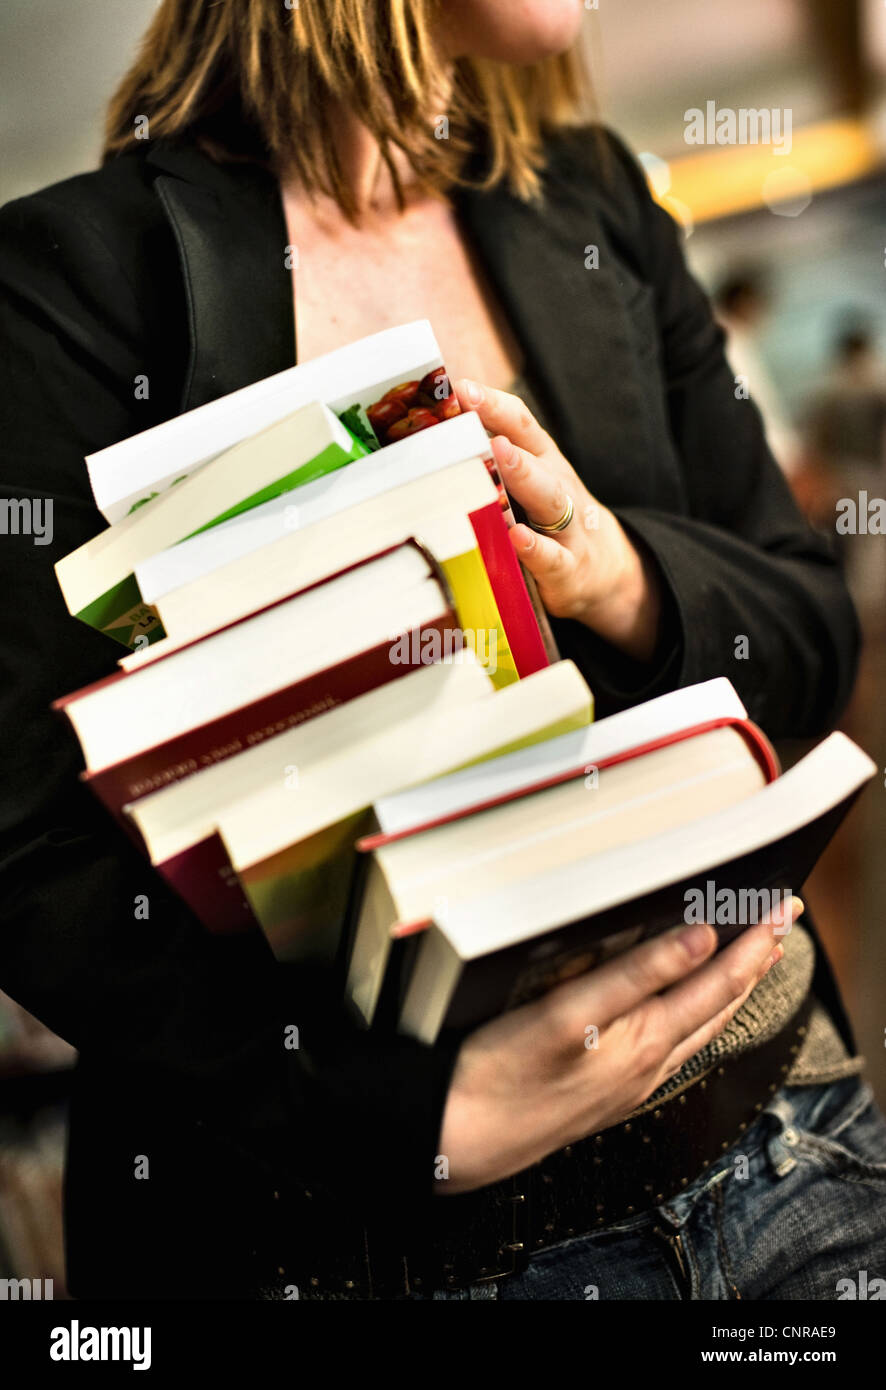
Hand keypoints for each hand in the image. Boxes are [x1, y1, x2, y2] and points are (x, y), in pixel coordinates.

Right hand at [436, 897, 802, 1194]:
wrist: (460, 1138)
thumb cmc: (502, 1073)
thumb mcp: (569, 1012)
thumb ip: (638, 974)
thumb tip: (700, 940)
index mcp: (645, 1040)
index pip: (718, 981)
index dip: (752, 942)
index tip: (779, 909)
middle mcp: (648, 1065)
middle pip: (719, 1005)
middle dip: (754, 962)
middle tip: (782, 923)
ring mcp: (631, 1083)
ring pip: (700, 1031)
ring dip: (731, 991)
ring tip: (753, 963)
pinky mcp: (609, 1095)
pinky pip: (675, 1052)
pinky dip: (699, 1021)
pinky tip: (691, 1019)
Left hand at [455, 379, 662, 661]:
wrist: (606, 570)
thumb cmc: (551, 521)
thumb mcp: (531, 486)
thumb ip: (492, 464)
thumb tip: (430, 439)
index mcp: (544, 462)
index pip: (521, 424)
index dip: (493, 403)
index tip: (460, 387)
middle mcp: (558, 486)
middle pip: (534, 456)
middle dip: (504, 432)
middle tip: (475, 413)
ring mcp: (568, 527)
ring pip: (549, 499)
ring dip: (524, 475)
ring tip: (499, 454)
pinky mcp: (569, 568)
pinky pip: (552, 556)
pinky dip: (535, 547)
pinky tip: (516, 537)